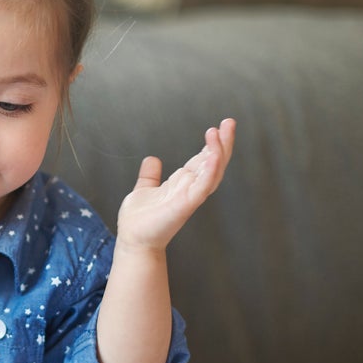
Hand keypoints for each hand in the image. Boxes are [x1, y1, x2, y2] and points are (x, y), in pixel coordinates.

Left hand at [116, 118, 235, 250]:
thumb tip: (153, 159)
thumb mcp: (144, 190)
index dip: (213, 144)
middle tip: (230, 122)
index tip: (220, 126)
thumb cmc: (139, 220)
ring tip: (219, 132)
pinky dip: (210, 171)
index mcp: (183, 184)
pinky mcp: (185, 206)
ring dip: (218, 152)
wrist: (132, 240)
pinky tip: (213, 156)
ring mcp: (190, 198)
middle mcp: (190, 189)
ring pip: (212, 172)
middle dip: (224, 143)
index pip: (204, 160)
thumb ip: (150, 175)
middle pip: (214, 163)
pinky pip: (202, 187)